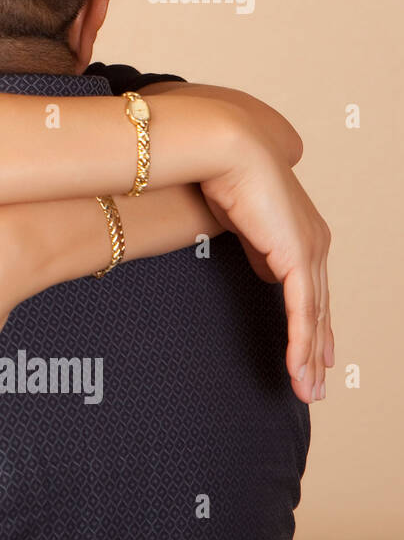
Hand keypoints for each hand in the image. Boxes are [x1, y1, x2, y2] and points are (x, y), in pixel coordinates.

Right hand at [200, 129, 333, 404]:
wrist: (226, 148)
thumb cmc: (222, 173)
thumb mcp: (237, 218)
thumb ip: (253, 244)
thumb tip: (259, 266)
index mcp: (300, 232)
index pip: (310, 288)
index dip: (312, 323)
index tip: (313, 353)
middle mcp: (313, 242)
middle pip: (318, 308)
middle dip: (317, 350)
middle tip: (315, 384)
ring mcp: (309, 250)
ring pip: (314, 316)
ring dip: (310, 358)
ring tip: (307, 391)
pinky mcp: (296, 257)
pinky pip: (302, 311)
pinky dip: (301, 343)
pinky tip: (297, 368)